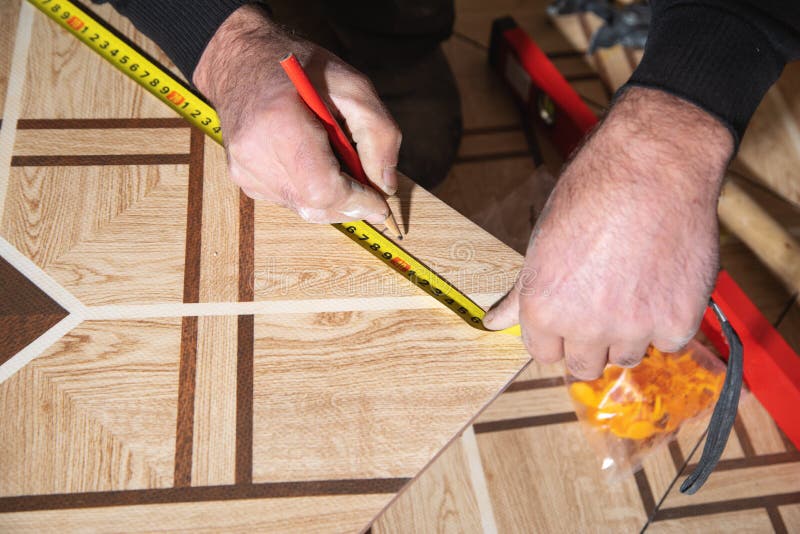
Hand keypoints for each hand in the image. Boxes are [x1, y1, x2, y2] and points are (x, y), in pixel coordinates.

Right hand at [193, 5, 400, 222]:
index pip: (323, 189)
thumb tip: (385, 186)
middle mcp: (254, 152)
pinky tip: (312, 161)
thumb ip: (380, 135)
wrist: (243, 60)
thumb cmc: (300, 67)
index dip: (357, 202)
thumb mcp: (354, 86)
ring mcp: (245, 169)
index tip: (380, 202)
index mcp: (281, 123)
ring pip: (304, 209)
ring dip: (331, 196)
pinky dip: (310, 191)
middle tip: (366, 184)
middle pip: (315, 206)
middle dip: (349, 203)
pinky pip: (290, 200)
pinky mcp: (243, 178)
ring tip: (334, 159)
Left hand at [483, 87, 733, 378]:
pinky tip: (660, 283)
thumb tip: (491, 322)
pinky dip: (667, 320)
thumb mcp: (543, 242)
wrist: (656, 167)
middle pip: (584, 366)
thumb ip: (520, 294)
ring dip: (628, 334)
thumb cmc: (593, 195)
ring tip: (632, 287)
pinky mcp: (677, 322)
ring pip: (626, 357)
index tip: (567, 317)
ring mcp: (634, 329)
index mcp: (544, 310)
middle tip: (601, 303)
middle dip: (589, 342)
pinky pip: (668, 342)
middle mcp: (585, 327)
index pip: (543, 354)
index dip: (555, 334)